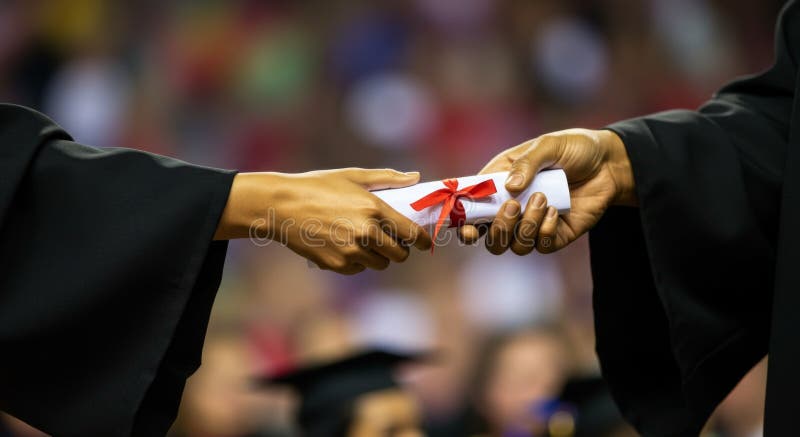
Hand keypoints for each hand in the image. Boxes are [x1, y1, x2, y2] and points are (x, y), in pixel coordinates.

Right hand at [215, 168, 431, 273]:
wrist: (281, 206)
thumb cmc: (318, 186)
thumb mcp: (353, 176)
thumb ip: (388, 178)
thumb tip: (414, 177)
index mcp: (374, 210)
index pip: (411, 234)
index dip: (422, 240)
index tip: (424, 242)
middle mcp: (366, 233)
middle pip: (399, 255)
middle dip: (399, 249)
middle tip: (392, 241)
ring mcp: (351, 252)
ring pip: (380, 264)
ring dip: (379, 256)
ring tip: (367, 242)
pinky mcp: (336, 264)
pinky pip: (359, 269)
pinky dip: (358, 262)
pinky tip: (348, 247)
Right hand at [459, 128, 634, 254]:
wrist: (610, 163)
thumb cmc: (574, 148)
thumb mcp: (548, 145)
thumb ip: (528, 163)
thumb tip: (510, 188)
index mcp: (499, 184)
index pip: (471, 209)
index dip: (462, 223)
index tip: (466, 227)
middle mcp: (512, 208)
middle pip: (490, 237)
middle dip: (498, 228)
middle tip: (513, 206)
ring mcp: (532, 224)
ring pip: (514, 246)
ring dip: (524, 227)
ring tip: (542, 200)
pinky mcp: (554, 235)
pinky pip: (540, 246)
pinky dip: (544, 232)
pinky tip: (555, 212)